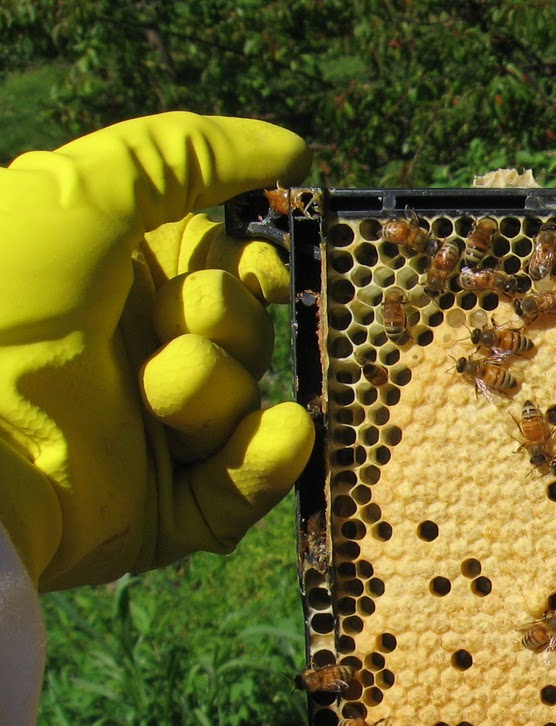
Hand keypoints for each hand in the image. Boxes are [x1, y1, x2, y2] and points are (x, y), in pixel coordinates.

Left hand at [0, 112, 313, 590]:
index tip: (263, 269)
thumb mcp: (83, 191)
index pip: (218, 266)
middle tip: (179, 328)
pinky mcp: (161, 513)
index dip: (250, 266)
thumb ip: (186, 153)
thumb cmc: (4, 297)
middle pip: (242, 331)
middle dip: (227, 325)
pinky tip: (276, 434)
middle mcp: (130, 354)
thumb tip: (294, 148)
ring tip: (160, 399)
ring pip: (242, 404)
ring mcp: (147, 438)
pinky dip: (265, 461)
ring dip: (214, 393)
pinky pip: (245, 486)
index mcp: (108, 282)